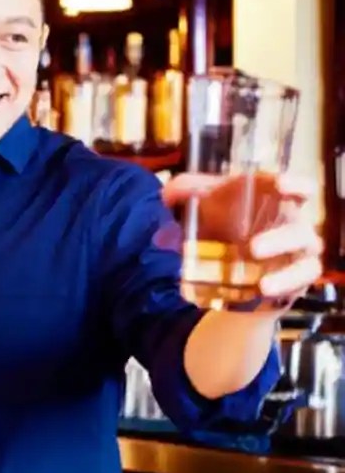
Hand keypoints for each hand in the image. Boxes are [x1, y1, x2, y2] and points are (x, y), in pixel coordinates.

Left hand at [163, 172, 322, 300]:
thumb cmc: (219, 227)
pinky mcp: (296, 278)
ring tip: (261, 282)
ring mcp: (296, 251)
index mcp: (273, 201)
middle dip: (280, 237)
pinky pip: (301, 278)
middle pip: (298, 226)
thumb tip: (168, 194)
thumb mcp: (199, 207)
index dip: (294, 184)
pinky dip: (286, 283)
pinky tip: (264, 289)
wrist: (224, 272)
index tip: (280, 185)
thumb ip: (183, 194)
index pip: (296, 187)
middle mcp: (291, 224)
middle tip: (252, 248)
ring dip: (283, 268)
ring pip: (303, 255)